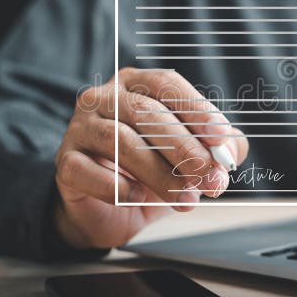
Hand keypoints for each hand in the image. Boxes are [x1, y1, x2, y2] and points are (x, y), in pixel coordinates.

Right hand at [53, 68, 248, 248]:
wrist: (107, 212)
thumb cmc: (150, 173)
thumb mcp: (189, 159)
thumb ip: (215, 150)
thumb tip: (232, 153)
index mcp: (137, 84)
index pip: (167, 85)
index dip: (197, 109)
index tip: (221, 137)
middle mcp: (105, 98)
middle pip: (147, 113)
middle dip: (184, 147)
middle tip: (209, 175)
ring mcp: (79, 128)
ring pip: (120, 142)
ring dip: (159, 173)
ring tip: (185, 198)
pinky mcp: (65, 162)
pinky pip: (87, 170)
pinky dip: (116, 187)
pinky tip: (137, 199)